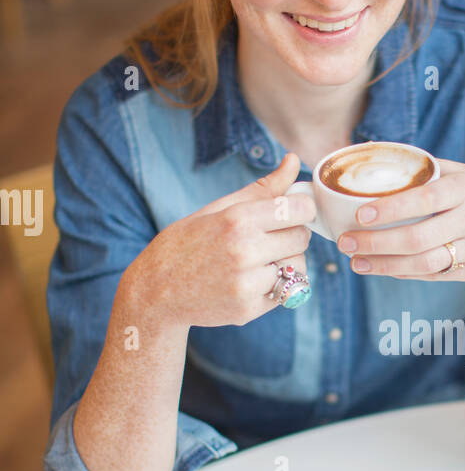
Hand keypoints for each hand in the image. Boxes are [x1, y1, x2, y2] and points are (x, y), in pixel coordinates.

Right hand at [128, 153, 314, 327]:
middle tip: (270, 237)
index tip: (294, 211)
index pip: (299, 209)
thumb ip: (262, 188)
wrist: (156, 291)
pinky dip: (275, 285)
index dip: (302, 208)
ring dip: (286, 262)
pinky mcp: (249, 309)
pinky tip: (250, 280)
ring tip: (258, 260)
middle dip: (292, 234)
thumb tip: (294, 160)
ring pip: (298, 267)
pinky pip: (285, 292)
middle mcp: (244, 251)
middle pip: (301, 238)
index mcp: (237, 219)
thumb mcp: (218, 209)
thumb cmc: (188, 243)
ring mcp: (247, 283)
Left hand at [335, 158, 464, 287]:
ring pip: (425, 263)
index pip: (424, 200)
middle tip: (346, 243)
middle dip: (377, 243)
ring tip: (357, 262)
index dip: (390, 209)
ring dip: (386, 265)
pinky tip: (384, 268)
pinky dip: (406, 272)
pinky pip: (437, 275)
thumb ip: (433, 171)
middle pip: (419, 238)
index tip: (360, 214)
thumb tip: (384, 158)